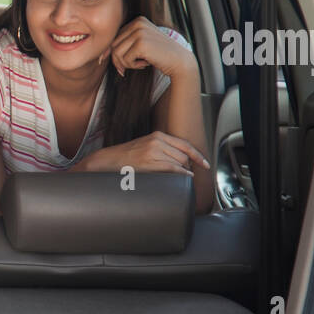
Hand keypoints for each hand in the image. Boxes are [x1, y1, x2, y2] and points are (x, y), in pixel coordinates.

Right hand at [80, 130, 210, 174]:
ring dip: (181, 172)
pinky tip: (185, 178)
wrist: (108, 160)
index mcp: (158, 136)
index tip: (205, 164)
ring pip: (179, 163)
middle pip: (184, 156)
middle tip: (181, 175)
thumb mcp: (146, 146)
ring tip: (172, 177)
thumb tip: (180, 161)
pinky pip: (173, 168)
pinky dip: (182, 174)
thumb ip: (162, 149)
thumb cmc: (126, 157)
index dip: (197, 156)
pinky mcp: (150, 162)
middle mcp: (157, 141)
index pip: (184, 145)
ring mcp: (153, 151)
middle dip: (186, 166)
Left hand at [101, 17, 196, 81]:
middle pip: (113, 45)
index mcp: (138, 21)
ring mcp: (140, 32)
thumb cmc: (159, 55)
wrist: (179, 61)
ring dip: (126, 64)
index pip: (115, 37)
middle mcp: (138, 23)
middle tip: (130, 67)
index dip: (111, 53)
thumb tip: (102, 55)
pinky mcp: (141, 43)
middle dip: (118, 60)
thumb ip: (124, 45)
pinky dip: (133, 66)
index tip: (115, 64)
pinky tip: (145, 64)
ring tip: (139, 64)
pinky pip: (125, 59)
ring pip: (117, 53)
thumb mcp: (141, 45)